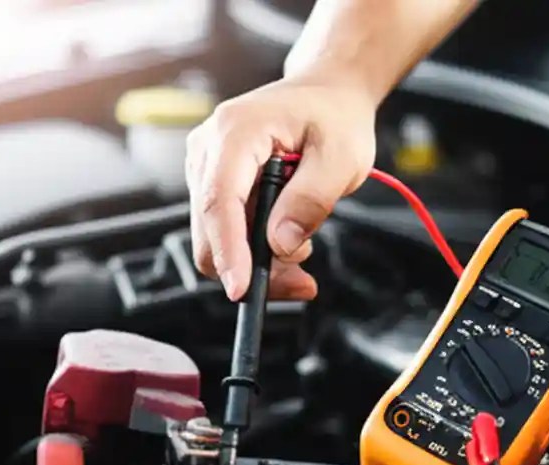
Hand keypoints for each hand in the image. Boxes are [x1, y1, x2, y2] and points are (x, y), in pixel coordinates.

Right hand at [185, 72, 376, 300]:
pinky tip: (288, 242)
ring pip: (216, 239)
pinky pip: (225, 231)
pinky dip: (255, 248)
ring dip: (259, 259)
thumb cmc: (333, 115)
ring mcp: (206, 167)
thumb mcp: (342, 156)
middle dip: (251, 265)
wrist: (326, 93)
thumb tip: (280, 244)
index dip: (228, 250)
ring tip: (304, 250)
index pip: (219, 200)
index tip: (241, 288)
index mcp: (236, 131)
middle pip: (210, 229)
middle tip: (302, 281)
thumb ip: (312, 199)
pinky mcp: (214, 184)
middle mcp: (208, 149)